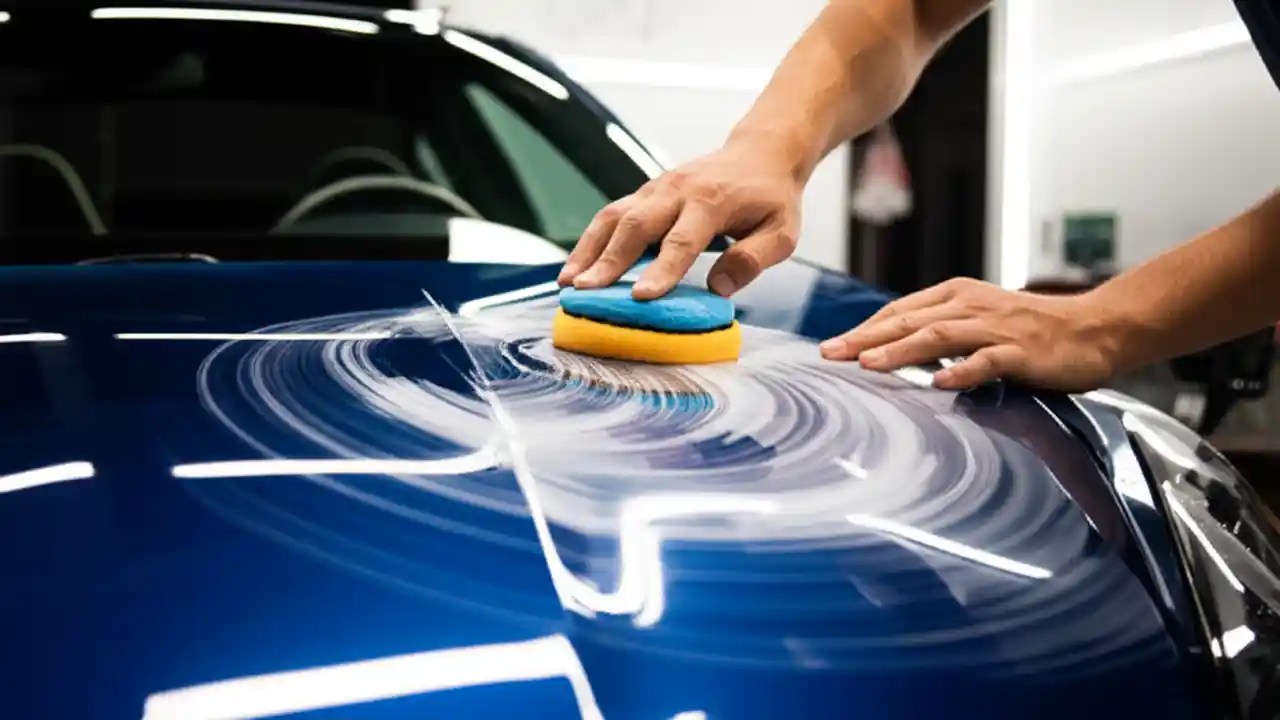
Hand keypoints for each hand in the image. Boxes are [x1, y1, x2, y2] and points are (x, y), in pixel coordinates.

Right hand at [557, 138, 803, 299]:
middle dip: (608, 261)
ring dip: (587, 250)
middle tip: (585, 292)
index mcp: (712, 201)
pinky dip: (589, 241)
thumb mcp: (782, 232)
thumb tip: (719, 289)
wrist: (761, 153)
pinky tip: (576, 268)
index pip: (682, 240)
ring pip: (613, 216)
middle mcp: (677, 190)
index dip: (660, 270)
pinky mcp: (644, 193)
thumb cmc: (771, 199)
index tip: (640, 297)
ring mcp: (655, 189)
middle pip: (635, 225)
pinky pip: (611, 215)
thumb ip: (754, 259)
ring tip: (568, 282)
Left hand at [819, 278, 1129, 391]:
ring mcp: (995, 328)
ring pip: (939, 336)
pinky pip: (988, 361)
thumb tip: (894, 351)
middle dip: (866, 338)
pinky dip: (964, 370)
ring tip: (869, 365)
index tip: (830, 348)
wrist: (1094, 328)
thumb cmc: (1032, 330)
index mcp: (955, 297)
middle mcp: (970, 306)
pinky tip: (942, 383)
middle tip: (830, 354)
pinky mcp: (1022, 351)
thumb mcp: (978, 321)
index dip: (863, 329)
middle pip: (908, 321)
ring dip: (901, 351)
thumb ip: (940, 332)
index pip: (898, 312)